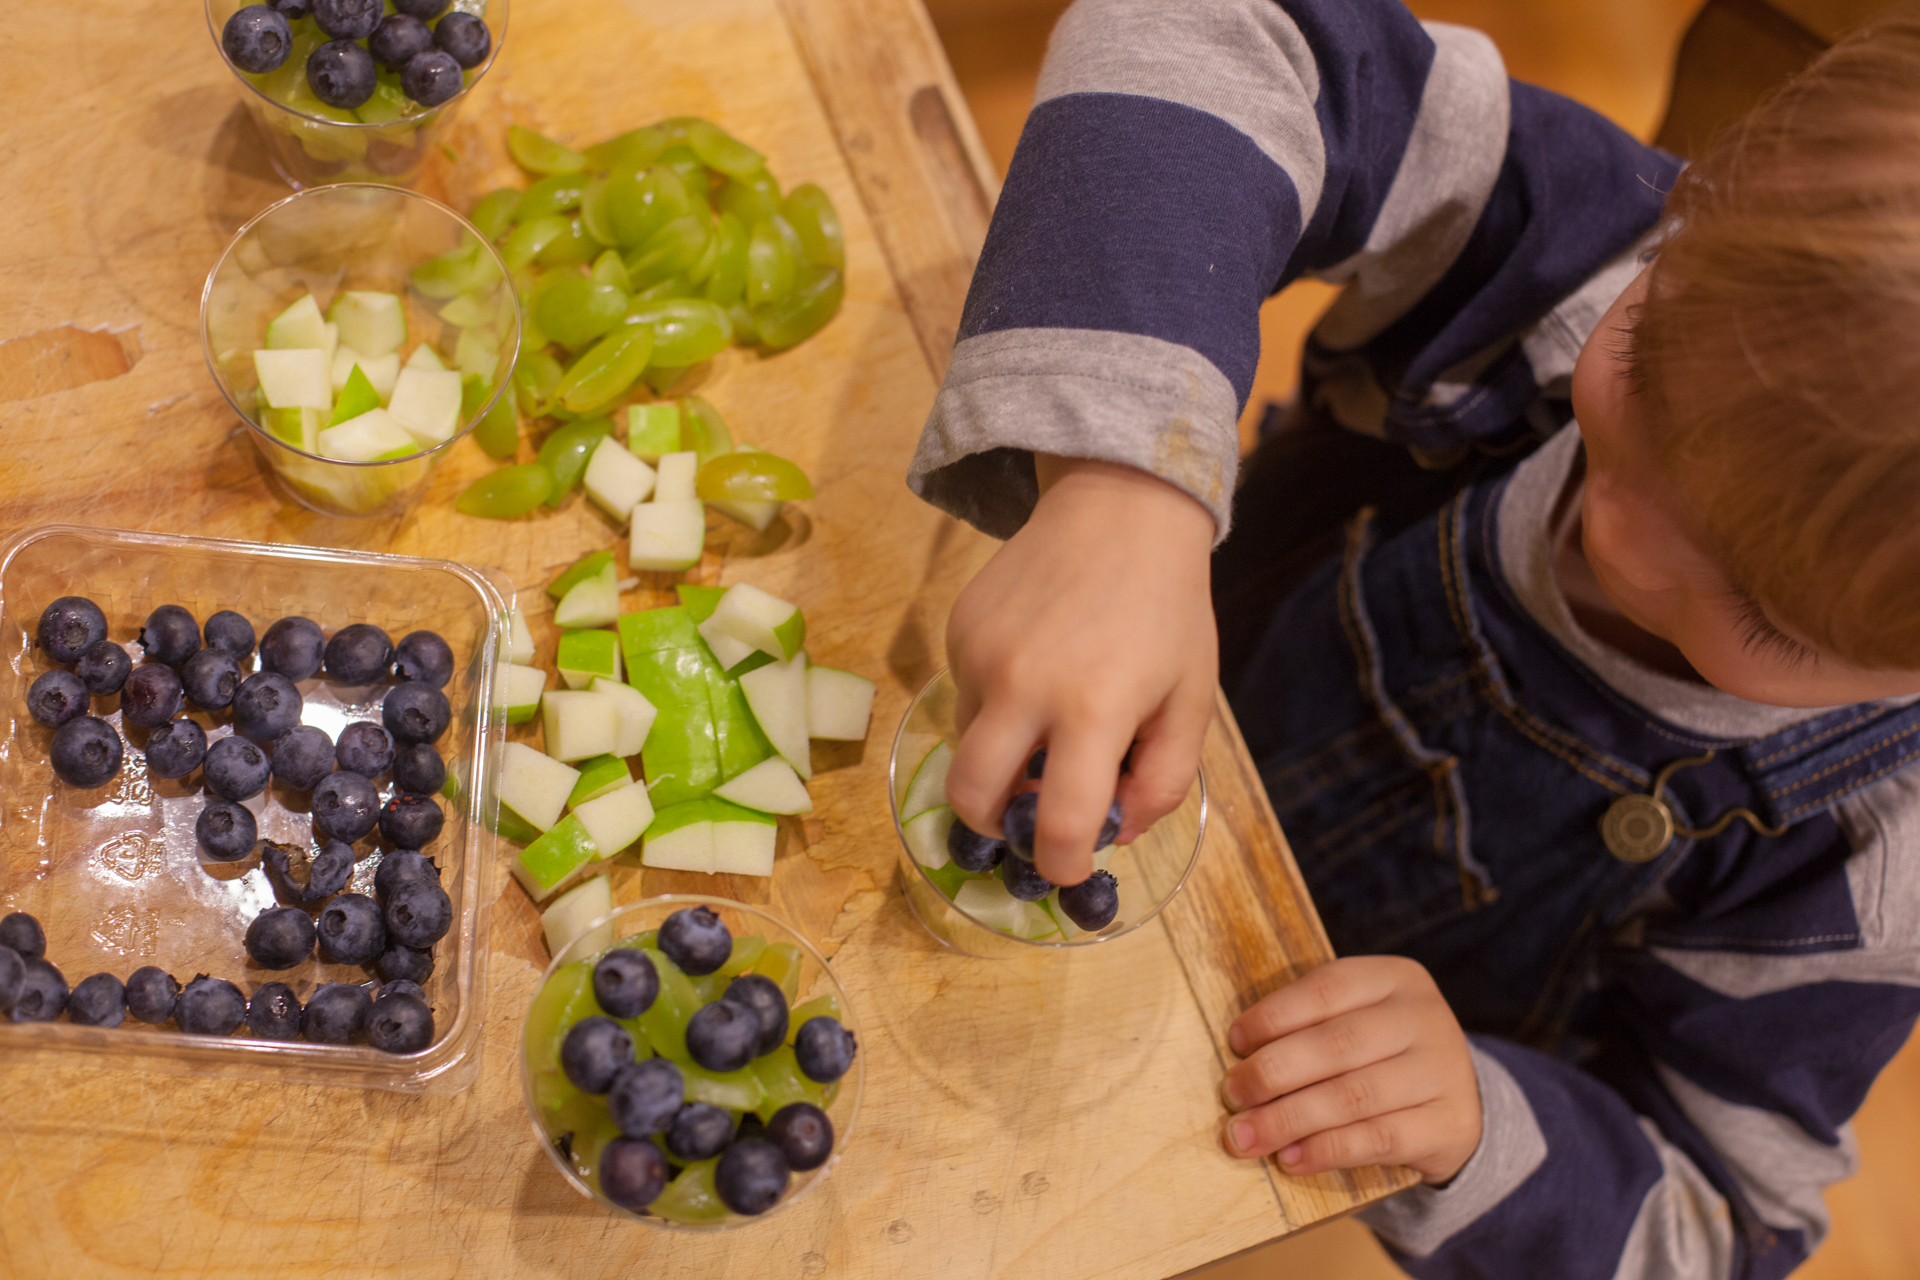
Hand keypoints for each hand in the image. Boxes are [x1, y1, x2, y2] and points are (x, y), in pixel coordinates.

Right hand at [944, 456, 1216, 884]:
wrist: (1119, 508)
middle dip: (993, 829)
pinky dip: (995, 704)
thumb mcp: (1192, 698)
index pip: (1059, 824)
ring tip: (1048, 720)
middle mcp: (1023, 686)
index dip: (1063, 865)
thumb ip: (1163, 779)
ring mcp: (980, 655)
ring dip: (1001, 756)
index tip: (1071, 868)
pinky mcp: (958, 629)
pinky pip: (965, 695)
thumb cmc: (1168, 609)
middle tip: (1024, 822)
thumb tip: (1114, 831)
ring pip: (967, 744)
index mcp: (1094, 709)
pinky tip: (1035, 666)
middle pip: (971, 798)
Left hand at [1219, 956, 1481, 1185]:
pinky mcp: (1449, 1124)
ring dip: (1288, 1119)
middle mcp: (1423, 1018)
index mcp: (1395, 979)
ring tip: (1246, 1136)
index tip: (1234, 1042)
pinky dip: (1326, 1150)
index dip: (1274, 1015)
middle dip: (1273, 1072)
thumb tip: (1238, 1058)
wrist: (1458, 1103)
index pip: (1327, 988)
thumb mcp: (1358, 1021)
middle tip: (1233, 1095)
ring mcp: (1442, 1071)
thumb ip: (1308, 1028)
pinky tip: (1290, 1159)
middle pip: (1336, 1045)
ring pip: (1352, 1096)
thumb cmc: (1382, 1055)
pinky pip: (1377, 1139)